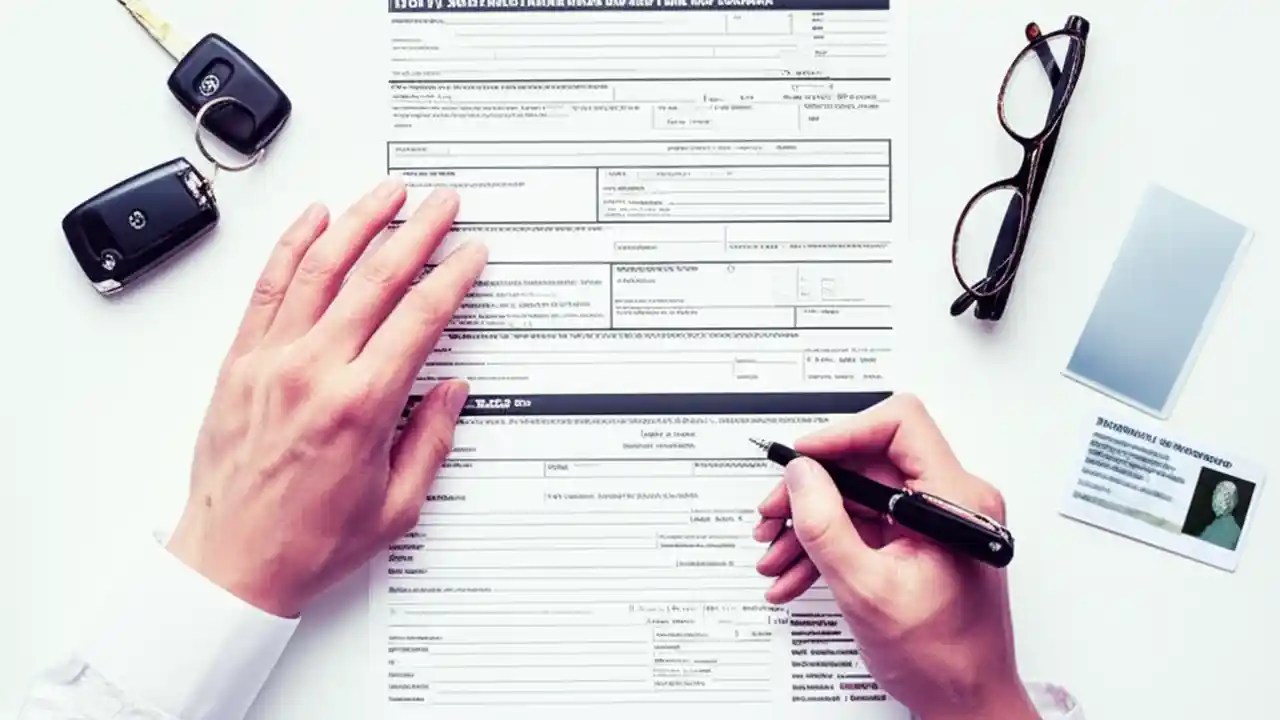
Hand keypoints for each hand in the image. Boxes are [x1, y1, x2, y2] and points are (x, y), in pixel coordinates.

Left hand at [166, 179, 486, 617]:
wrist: (231, 563)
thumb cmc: (309, 542)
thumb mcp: (398, 506)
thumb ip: (430, 440)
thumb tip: (451, 390)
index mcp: (362, 407)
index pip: (420, 319)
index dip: (453, 278)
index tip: (471, 255)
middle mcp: (316, 372)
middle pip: (377, 279)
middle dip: (418, 232)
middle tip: (443, 204)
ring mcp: (273, 361)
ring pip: (321, 269)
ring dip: (359, 222)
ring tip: (388, 193)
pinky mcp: (240, 362)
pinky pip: (268, 288)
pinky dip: (292, 246)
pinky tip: (314, 219)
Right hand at [753, 395, 1036, 719]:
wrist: (965, 704)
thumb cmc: (943, 659)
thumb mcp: (867, 590)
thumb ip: (827, 526)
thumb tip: (801, 476)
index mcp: (954, 500)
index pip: (900, 425)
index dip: (843, 433)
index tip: (803, 457)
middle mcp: (950, 502)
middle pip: (867, 464)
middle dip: (811, 492)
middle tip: (773, 514)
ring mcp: (934, 522)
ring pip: (858, 498)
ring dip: (811, 525)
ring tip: (777, 553)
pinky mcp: (919, 542)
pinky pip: (865, 526)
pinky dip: (828, 546)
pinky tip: (796, 572)